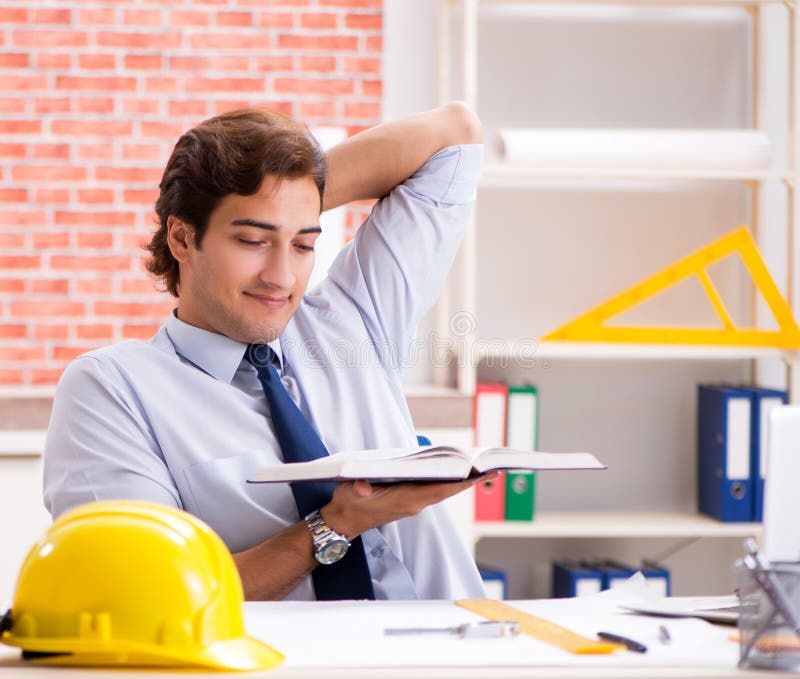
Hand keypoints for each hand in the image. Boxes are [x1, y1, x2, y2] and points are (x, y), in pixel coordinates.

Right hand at [320, 472, 498, 538]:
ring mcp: (413, 502)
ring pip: (444, 490)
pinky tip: (458, 471)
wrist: (343, 521)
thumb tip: (361, 485)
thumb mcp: (349, 494)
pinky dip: (449, 481)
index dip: (461, 482)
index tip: (481, 474)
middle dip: (470, 479)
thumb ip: (356, 489)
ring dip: (463, 480)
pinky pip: (436, 490)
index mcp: (406, 500)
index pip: (440, 490)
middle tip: (494, 467)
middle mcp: (414, 503)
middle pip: (449, 490)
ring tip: (484, 467)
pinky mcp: (410, 500)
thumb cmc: (347, 505)